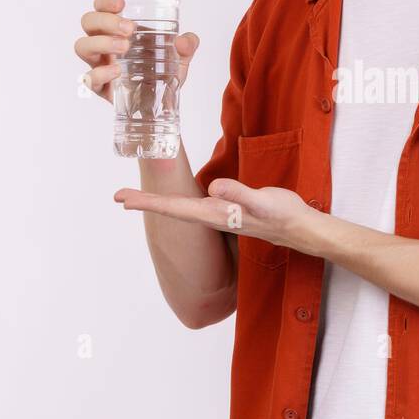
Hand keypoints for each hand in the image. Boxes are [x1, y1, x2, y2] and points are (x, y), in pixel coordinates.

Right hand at [75, 0, 199, 102]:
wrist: (159, 105)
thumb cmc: (160, 73)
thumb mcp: (178, 57)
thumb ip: (186, 46)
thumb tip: (185, 41)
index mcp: (117, 30)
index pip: (101, 8)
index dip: (105, 1)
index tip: (122, 3)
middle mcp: (103, 43)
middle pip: (88, 22)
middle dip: (106, 21)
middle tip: (129, 29)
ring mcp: (98, 64)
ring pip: (82, 46)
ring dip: (102, 42)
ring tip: (125, 47)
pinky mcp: (99, 87)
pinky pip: (88, 78)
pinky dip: (100, 72)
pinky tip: (117, 71)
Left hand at [113, 178, 316, 252]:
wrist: (300, 229)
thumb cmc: (283, 215)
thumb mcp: (263, 202)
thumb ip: (239, 195)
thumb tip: (214, 189)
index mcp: (215, 214)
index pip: (174, 208)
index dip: (148, 203)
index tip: (123, 200)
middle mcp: (212, 216)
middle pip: (171, 210)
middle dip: (145, 203)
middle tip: (119, 197)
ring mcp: (219, 214)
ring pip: (181, 209)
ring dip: (159, 204)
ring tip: (137, 198)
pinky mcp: (228, 209)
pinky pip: (195, 205)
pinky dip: (178, 201)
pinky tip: (177, 198)